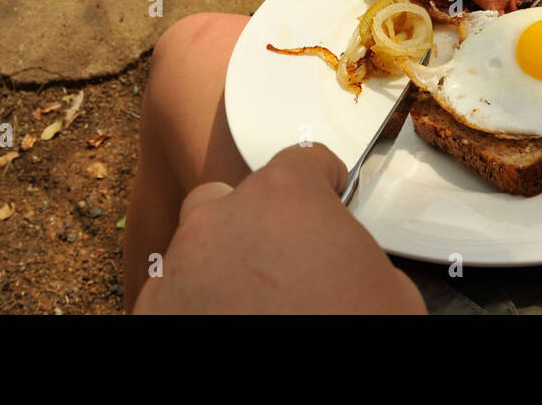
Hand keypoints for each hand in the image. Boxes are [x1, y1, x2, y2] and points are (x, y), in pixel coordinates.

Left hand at [133, 144, 425, 314]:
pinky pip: (173, 294)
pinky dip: (196, 307)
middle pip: (236, 199)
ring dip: (222, 264)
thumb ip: (355, 252)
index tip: (327, 192)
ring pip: (197, 245)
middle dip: (258, 225)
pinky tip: (227, 324)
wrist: (301, 398)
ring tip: (255, 306)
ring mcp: (179, 263)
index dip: (322, 180)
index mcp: (285, 197)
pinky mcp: (152, 309)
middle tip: (288, 265)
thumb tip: (347, 263)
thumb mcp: (389, 288)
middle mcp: (221, 217)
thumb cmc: (350, 329)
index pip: (303, 161)